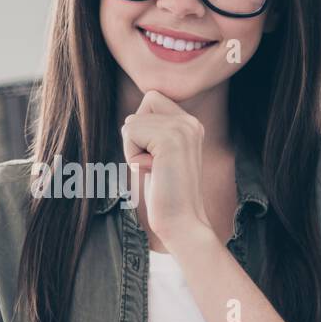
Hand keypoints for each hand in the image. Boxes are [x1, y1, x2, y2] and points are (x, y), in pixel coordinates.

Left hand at [120, 90, 215, 252]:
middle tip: (154, 164)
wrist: (182, 222)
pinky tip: (152, 172)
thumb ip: (152, 133)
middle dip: (135, 137)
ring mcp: (182, 128)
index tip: (156, 156)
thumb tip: (130, 120)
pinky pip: (130, 133)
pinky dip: (132, 156)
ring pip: (132, 123)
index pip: (152, 99)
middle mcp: (190, 122)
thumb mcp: (159, 157)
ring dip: (133, 150)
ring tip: (155, 170)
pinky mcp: (171, 138)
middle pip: (141, 107)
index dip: (141, 127)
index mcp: (190, 124)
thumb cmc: (165, 194)